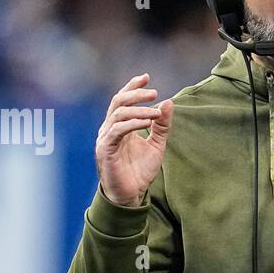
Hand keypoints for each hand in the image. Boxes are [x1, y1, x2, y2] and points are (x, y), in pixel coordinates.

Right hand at [95, 73, 173, 207]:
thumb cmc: (140, 171)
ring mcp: (106, 139)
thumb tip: (168, 102)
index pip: (122, 100)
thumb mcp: (157, 145)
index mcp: (119, 126)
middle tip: (154, 93)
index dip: (132, 87)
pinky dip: (133, 123)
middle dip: (136, 94)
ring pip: (118, 114)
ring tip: (156, 113)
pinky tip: (148, 122)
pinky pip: (117, 130)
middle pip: (118, 102)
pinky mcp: (105, 150)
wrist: (130, 195)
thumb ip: (162, 126)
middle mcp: (109, 129)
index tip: (146, 77)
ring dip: (139, 110)